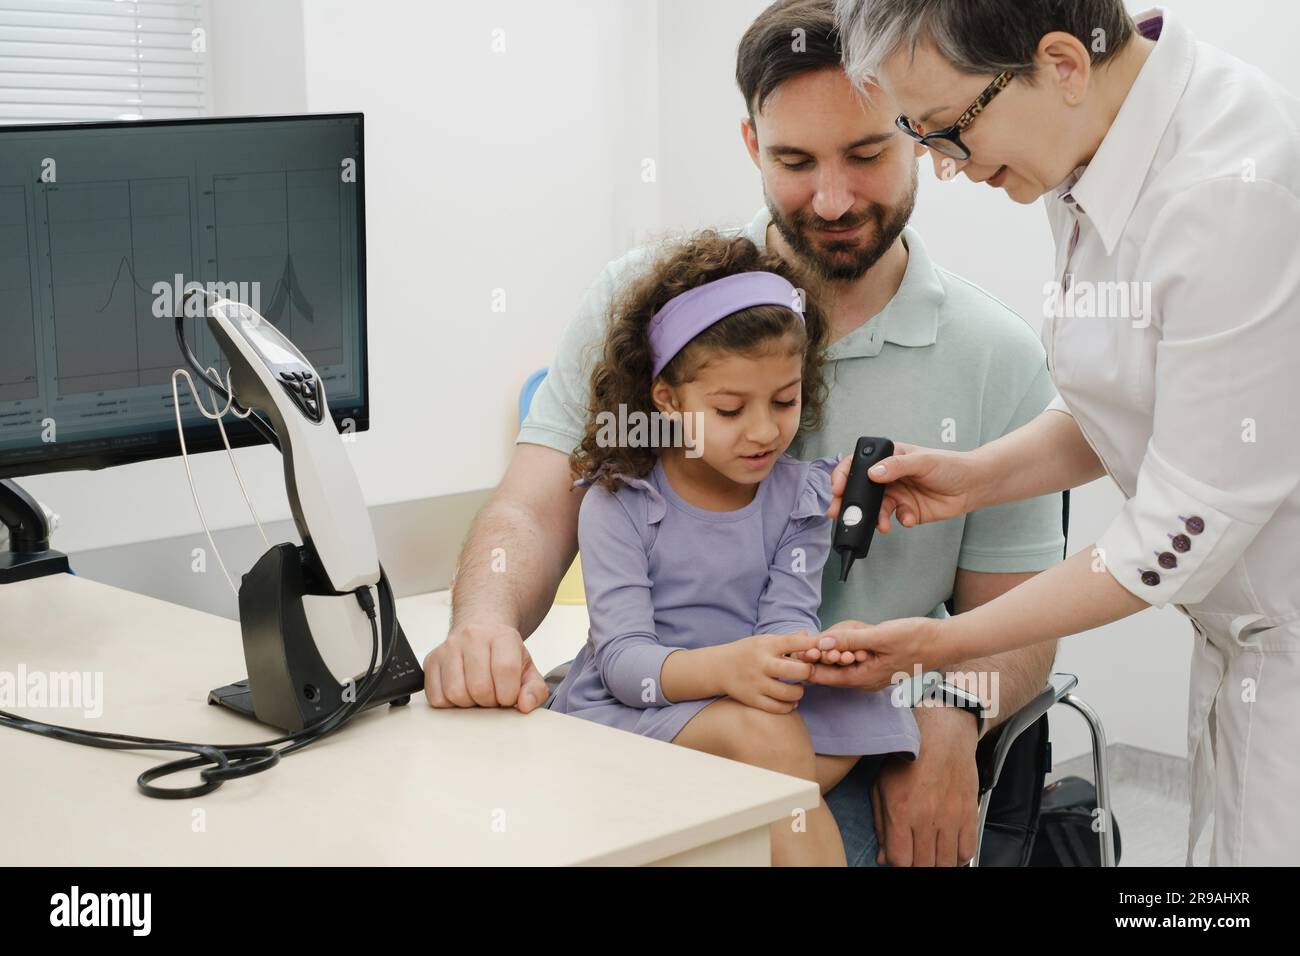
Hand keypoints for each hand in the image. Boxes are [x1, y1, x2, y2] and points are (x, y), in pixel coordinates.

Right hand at [423, 620, 548, 712]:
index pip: (504, 671)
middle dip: (489, 701)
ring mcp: (449, 648)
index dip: (509, 694)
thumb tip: (525, 705)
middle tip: (493, 695)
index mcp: (501, 636)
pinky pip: (436, 697)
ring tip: (477, 694)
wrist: (481, 630)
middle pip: (479, 687)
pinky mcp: (431, 661)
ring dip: (469, 703)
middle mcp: (473, 637)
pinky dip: (450, 703)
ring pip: (455, 693)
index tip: (509, 696)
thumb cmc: (503, 653)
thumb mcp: (527, 668)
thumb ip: (535, 689)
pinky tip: (462, 692)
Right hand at [716, 631, 818, 713]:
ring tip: (798, 688)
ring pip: (789, 693)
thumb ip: (787, 640)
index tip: (823, 647)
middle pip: (795, 671)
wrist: (719, 667)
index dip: (812, 644)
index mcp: (765, 646)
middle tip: (809, 672)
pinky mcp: (752, 699)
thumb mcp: (764, 640)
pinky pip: (778, 707)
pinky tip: (790, 700)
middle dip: (809, 672)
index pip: (793, 642)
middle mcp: (761, 664)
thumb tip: (809, 635)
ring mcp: (756, 683)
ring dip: (799, 691)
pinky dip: (789, 705)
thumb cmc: (748, 652)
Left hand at [805, 617, 956, 691]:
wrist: (944, 641)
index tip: (798, 646)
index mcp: (863, 678)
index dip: (808, 662)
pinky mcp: (876, 662)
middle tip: (808, 635)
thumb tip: (822, 643)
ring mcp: (871, 672)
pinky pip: (855, 655)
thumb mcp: (880, 636)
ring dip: (837, 646)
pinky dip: (850, 644)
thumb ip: (850, 640)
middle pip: (830, 669)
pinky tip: (854, 632)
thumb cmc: (916, 639)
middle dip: (820, 652)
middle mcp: (865, 680)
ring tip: (839, 632)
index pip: (825, 677)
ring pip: (842, 661)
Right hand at [825, 442, 982, 533]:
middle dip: (849, 503)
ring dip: (875, 518)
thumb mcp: (923, 461)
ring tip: (881, 525)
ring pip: (875, 508)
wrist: (973, 486)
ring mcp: (896, 494)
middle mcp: (888, 477)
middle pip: (860, 490)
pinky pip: (894, 518)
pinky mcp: (906, 511)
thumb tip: (873, 473)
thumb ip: (897, 465)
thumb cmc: (950, 465)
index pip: (858, 464)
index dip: (844, 475)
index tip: (837, 488)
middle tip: (839, 513)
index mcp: (888, 458)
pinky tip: (910, 518)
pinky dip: (900, 520)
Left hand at [872, 707, 979, 865]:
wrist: (942, 735)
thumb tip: (883, 857)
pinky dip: (957, 857)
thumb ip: (881, 825)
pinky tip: (947, 849)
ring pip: (946, 863)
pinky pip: (967, 851)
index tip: (898, 857)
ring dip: (936, 863)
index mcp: (901, 811)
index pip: (900, 860)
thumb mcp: (881, 787)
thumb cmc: (908, 758)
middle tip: (914, 856)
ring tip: (930, 854)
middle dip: (917, 866)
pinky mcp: (969, 814)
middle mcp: (927, 818)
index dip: (897, 863)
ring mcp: (951, 818)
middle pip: (924, 865)